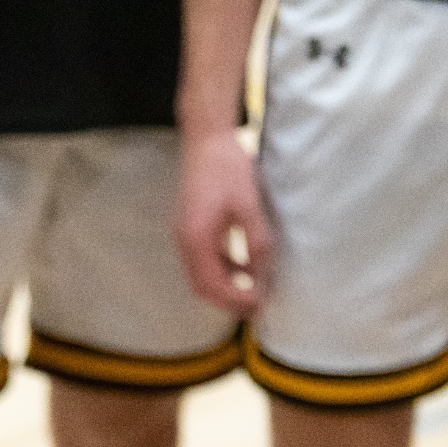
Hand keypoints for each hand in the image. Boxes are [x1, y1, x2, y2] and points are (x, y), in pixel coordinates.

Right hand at [175, 129, 271, 316]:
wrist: (206, 139)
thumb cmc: (227, 168)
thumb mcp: (249, 205)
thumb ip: (256, 241)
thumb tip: (263, 274)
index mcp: (196, 239)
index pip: (213, 285)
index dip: (236, 299)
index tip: (260, 303)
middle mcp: (185, 242)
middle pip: (202, 287)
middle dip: (227, 301)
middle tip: (256, 307)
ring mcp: (184, 235)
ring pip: (201, 276)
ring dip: (224, 288)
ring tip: (252, 291)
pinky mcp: (189, 228)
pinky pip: (202, 261)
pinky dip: (221, 272)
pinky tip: (242, 268)